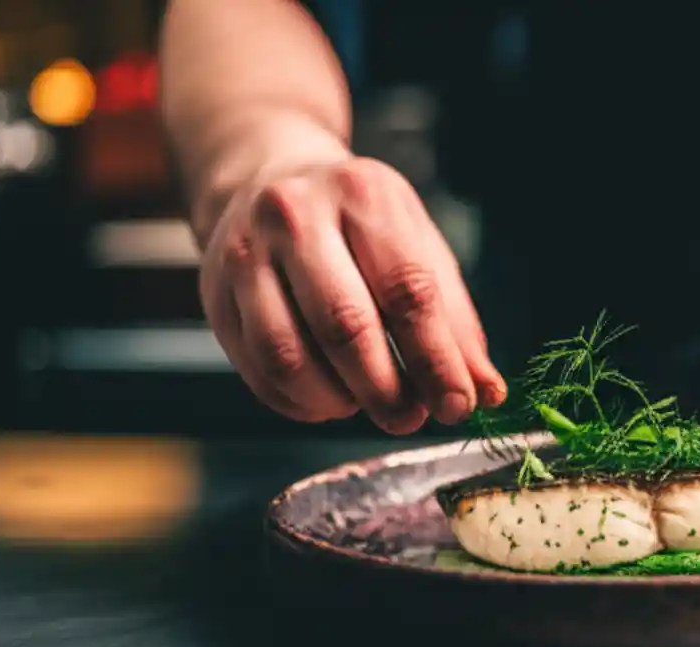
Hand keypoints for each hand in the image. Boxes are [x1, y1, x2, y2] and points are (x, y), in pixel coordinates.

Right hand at [200, 155, 505, 433]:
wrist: (265, 174)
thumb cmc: (358, 222)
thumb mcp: (417, 246)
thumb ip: (453, 320)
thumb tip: (485, 392)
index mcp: (362, 195)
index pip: (407, 291)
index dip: (436, 359)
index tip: (457, 405)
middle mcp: (296, 216)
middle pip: (345, 326)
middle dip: (386, 391)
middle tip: (410, 418)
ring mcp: (245, 254)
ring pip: (290, 357)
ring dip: (337, 401)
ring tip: (365, 405)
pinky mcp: (214, 294)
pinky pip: (258, 370)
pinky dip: (299, 403)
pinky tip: (327, 400)